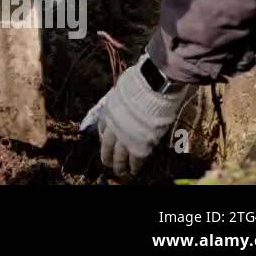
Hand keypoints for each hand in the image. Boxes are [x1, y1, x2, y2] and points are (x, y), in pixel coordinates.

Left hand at [80, 54, 188, 177]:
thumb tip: (124, 97)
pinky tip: (134, 171)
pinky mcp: (140, 143)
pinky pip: (135, 159)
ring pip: (118, 156)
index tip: (105, 142)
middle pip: (107, 145)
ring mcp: (126, 136)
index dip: (103, 137)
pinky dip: (134, 166)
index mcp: (109, 111)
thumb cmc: (141, 83)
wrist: (153, 86)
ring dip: (119, 165)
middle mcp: (114, 126)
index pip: (102, 128)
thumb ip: (121, 99)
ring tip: (120, 172)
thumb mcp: (123, 89)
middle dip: (107, 156)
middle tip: (107, 164)